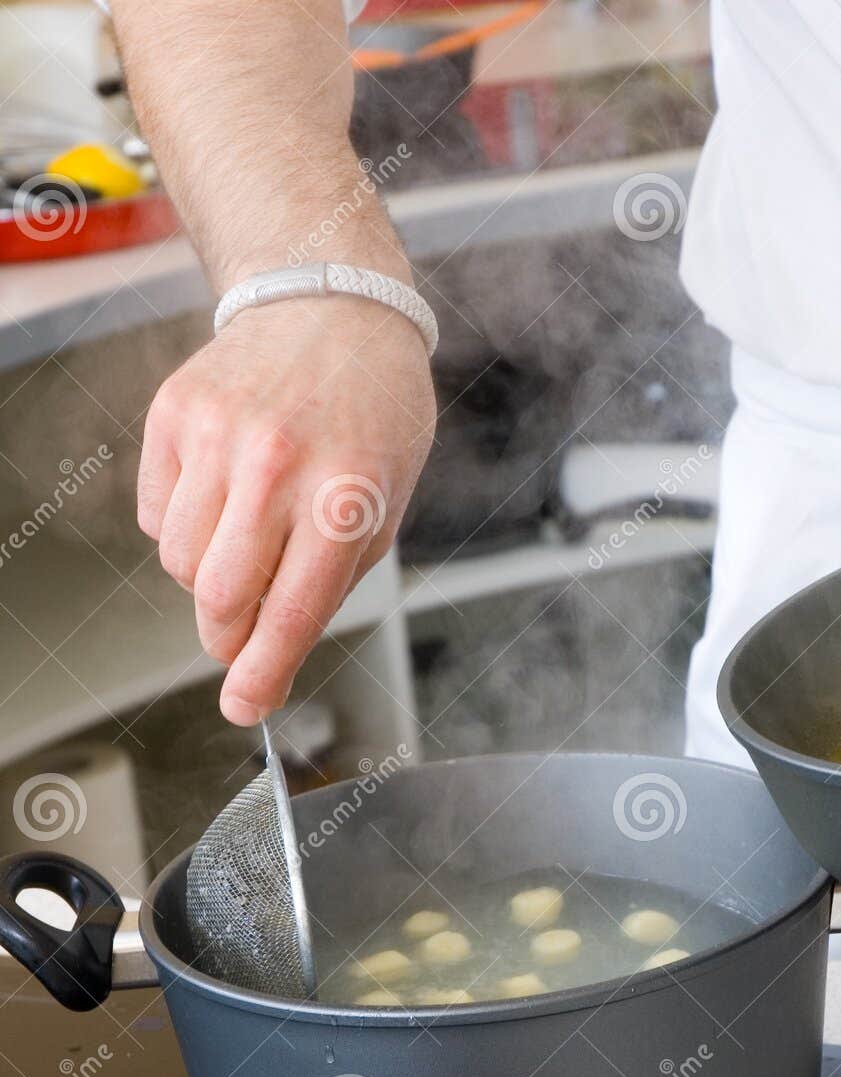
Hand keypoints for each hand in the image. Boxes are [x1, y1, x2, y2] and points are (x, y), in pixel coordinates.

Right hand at [138, 296, 435, 724]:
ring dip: (206, 577)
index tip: (245, 707)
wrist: (334, 309)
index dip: (263, 671)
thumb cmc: (374, 414)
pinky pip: (156, 511)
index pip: (291, 609)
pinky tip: (224, 491)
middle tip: (239, 642)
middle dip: (225, 638)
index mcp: (346, 495)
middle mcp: (278, 467)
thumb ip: (334, 576)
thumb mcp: (388, 500)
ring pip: (178, 560)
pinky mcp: (175, 413)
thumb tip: (274, 647)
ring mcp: (220, 436)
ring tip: (248, 540)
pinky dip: (183, 525)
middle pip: (218, 596)